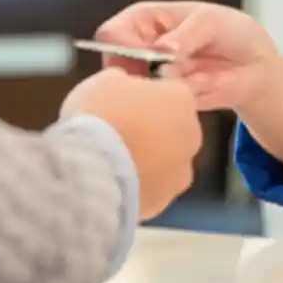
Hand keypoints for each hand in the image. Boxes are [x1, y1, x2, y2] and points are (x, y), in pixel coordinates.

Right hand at [61, 68, 202, 219]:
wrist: (90, 169)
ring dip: (147, 161)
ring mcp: (181, 172)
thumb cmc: (100, 115)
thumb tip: (124, 83)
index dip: (144, 97)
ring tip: (112, 163)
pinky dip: (137, 187)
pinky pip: (151, 189)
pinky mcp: (164, 201)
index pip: (169, 93)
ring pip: (165, 162)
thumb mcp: (105, 81)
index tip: (123, 102)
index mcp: (182, 99)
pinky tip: (113, 184)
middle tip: (117, 133)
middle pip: (172, 129)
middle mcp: (192, 135)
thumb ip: (123, 81)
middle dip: (150, 131)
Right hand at [94, 1, 279, 111]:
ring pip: (135, 95)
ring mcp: (150, 81)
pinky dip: (180, 103)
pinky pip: (160, 111)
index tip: (146, 56)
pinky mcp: (164, 105)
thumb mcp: (211, 22)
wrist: (256, 65)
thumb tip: (161, 50)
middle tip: (170, 74)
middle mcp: (138, 53)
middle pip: (114, 69)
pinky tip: (202, 90)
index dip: (122, 46)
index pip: (111, 34)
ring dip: (164, 91)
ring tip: (195, 79)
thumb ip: (186, 34)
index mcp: (142, 21)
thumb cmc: (231, 32)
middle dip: (140, 76)